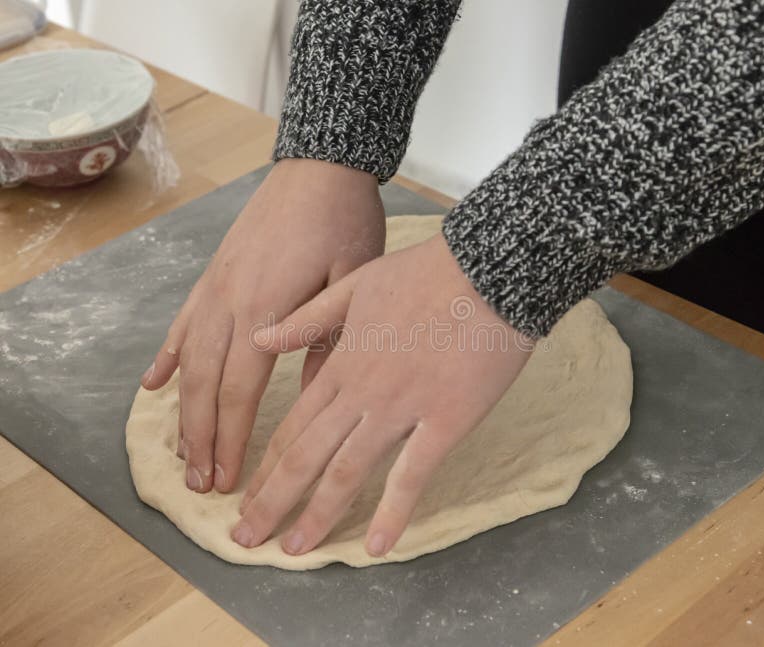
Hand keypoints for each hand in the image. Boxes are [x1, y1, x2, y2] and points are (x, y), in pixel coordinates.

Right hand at [140, 159, 384, 493]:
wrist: (321, 165)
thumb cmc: (344, 221)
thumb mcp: (353, 281)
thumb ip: (327, 341)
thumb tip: (314, 401)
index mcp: (265, 309)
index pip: (240, 390)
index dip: (232, 439)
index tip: (229, 480)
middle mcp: (229, 302)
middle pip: (206, 385)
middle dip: (201, 438)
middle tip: (200, 484)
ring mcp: (216, 287)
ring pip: (189, 360)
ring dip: (183, 411)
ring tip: (181, 453)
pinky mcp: (214, 274)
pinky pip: (183, 323)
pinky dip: (167, 357)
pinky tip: (154, 385)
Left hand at [232, 232, 533, 556]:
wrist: (488, 269)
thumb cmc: (425, 273)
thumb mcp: (356, 284)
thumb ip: (308, 319)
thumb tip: (260, 339)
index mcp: (342, 364)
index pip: (293, 427)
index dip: (266, 467)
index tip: (244, 499)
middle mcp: (362, 393)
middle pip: (307, 456)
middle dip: (273, 501)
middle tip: (246, 540)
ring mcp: (402, 409)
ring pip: (348, 471)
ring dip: (318, 514)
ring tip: (295, 550)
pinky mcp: (445, 420)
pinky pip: (414, 473)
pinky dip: (393, 512)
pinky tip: (378, 545)